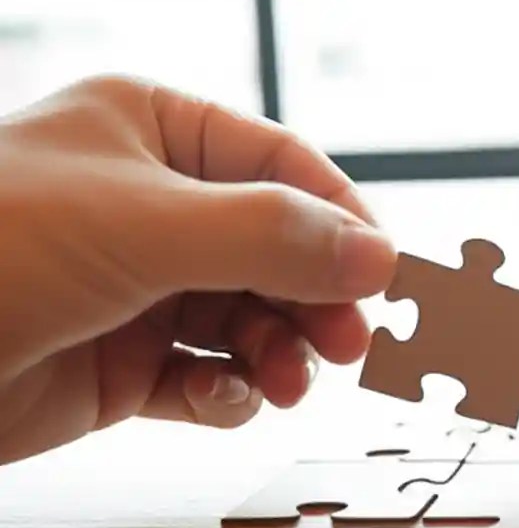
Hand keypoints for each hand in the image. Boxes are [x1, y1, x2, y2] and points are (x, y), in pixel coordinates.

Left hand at [0, 75, 396, 463]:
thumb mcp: (146, 224)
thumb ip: (273, 237)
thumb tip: (378, 256)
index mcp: (154, 131)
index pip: (282, 165)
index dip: (341, 217)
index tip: (386, 271)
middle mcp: (152, 204)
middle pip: (277, 247)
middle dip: (315, 296)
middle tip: (349, 343)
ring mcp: (139, 284)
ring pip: (251, 315)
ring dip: (282, 350)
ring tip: (292, 379)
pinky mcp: (122, 361)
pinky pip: (206, 373)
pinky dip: (229, 389)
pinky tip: (223, 396)